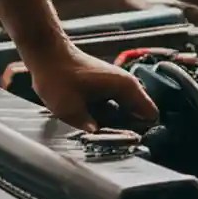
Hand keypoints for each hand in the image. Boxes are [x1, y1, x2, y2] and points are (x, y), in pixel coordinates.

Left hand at [24, 43, 158, 130]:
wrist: (46, 55)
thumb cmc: (58, 76)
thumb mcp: (70, 109)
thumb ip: (89, 127)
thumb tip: (101, 138)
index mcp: (126, 87)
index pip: (151, 115)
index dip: (143, 132)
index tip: (128, 143)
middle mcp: (126, 86)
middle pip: (139, 117)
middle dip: (127, 131)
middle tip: (107, 140)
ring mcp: (117, 86)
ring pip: (125, 114)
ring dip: (115, 125)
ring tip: (97, 132)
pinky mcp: (107, 88)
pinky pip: (115, 108)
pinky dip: (107, 118)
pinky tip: (91, 123)